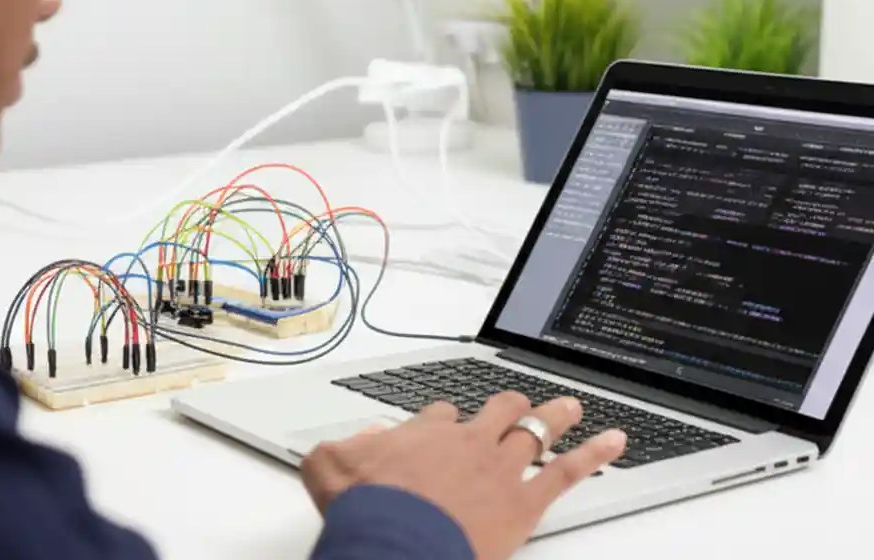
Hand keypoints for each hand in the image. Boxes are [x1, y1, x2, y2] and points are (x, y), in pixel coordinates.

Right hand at [300, 392, 626, 559]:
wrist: (396, 542)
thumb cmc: (367, 510)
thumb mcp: (329, 468)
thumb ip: (336, 451)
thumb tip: (344, 445)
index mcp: (423, 434)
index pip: (441, 414)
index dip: (446, 416)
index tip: (448, 419)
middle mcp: (467, 443)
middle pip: (497, 412)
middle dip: (511, 405)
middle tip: (520, 401)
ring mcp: (500, 468)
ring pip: (536, 431)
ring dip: (555, 416)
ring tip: (572, 405)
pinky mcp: (524, 501)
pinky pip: (567, 472)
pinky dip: (594, 454)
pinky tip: (614, 441)